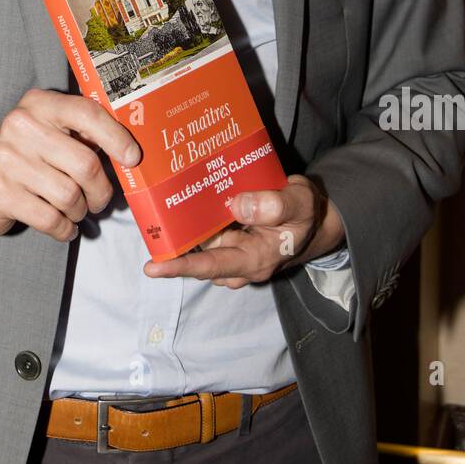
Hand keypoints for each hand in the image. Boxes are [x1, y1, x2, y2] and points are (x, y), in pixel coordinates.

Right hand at [0, 88, 141, 241]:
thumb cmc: (23, 157)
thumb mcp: (47, 132)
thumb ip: (81, 134)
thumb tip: (129, 152)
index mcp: (39, 104)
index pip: (86, 113)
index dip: (116, 137)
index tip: (132, 158)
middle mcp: (20, 126)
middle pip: (85, 164)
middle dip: (100, 191)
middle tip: (99, 200)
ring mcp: (6, 159)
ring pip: (69, 195)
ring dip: (80, 211)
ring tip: (75, 211)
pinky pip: (49, 219)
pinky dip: (64, 229)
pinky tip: (63, 227)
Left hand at [142, 175, 345, 287]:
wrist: (313, 219)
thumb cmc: (307, 213)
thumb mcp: (300, 203)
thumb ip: (274, 205)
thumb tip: (236, 204)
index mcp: (254, 259)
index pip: (211, 266)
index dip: (181, 267)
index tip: (152, 267)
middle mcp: (237, 260)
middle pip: (197, 254)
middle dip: (173, 240)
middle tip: (151, 215)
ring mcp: (230, 250)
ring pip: (198, 241)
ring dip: (182, 226)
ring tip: (162, 199)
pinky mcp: (227, 238)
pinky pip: (205, 230)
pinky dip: (194, 217)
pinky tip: (182, 196)